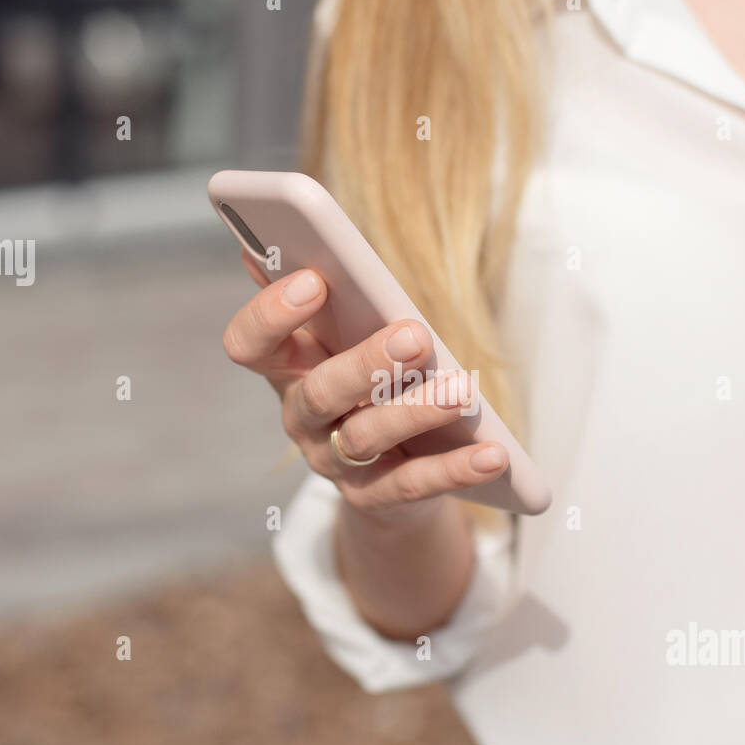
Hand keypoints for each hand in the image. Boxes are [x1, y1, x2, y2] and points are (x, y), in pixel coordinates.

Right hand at [221, 252, 509, 521]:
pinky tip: (495, 453)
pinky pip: (413, 486)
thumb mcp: (341, 339)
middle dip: (366, 362)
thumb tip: (259, 244)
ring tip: (465, 391)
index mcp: (287, 369)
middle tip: (416, 334)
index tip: (314, 280)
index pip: (250, 344)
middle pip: (319, 393)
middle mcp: (301, 418)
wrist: (387, 474)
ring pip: (366, 438)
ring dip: (417, 412)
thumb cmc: (368, 381)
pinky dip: (455, 470)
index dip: (272, 315)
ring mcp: (334, 464)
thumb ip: (320, 297)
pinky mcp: (375, 499)